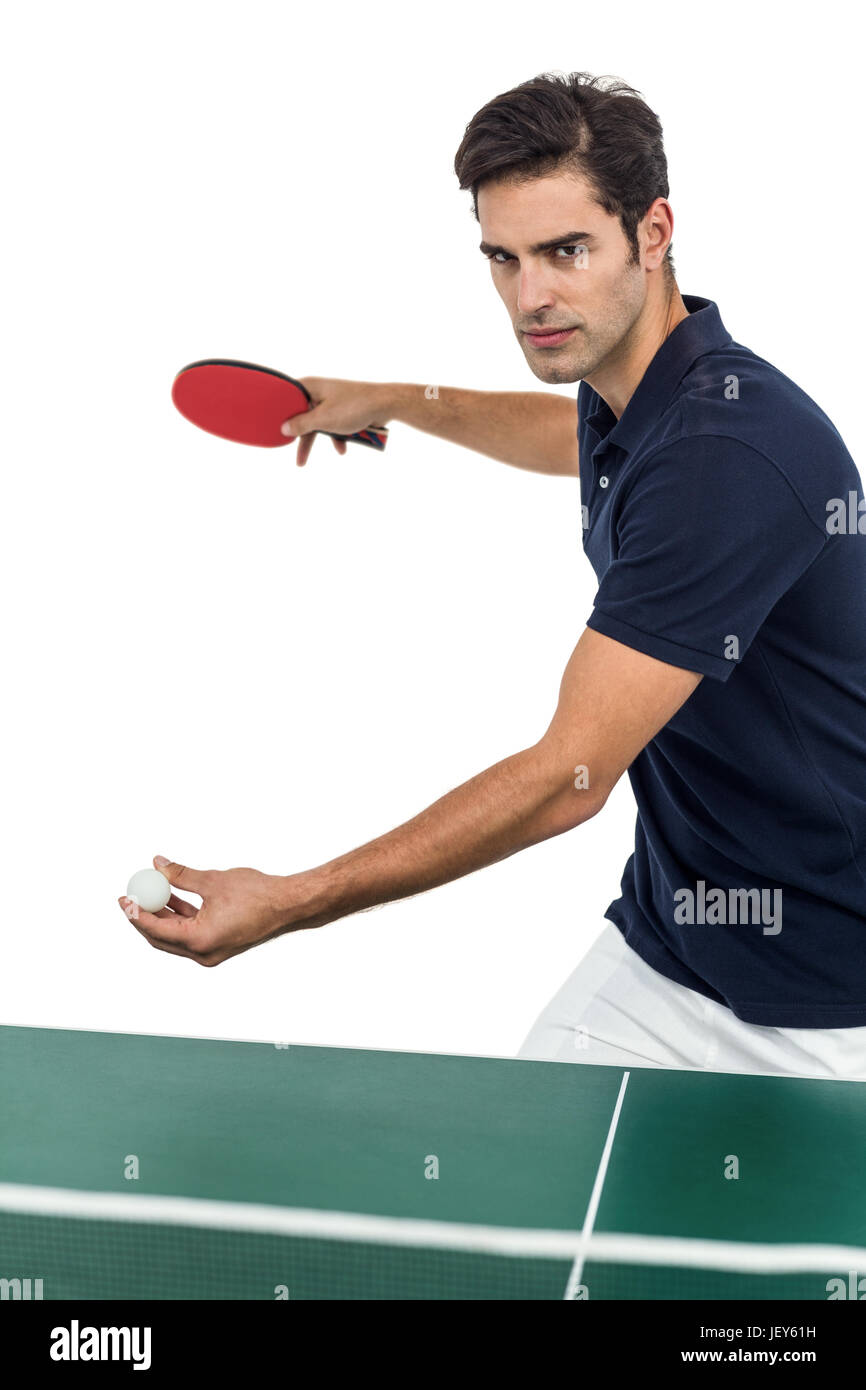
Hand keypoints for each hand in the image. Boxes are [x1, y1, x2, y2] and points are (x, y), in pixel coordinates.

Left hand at [117, 857, 297, 966]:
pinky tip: (172, 896)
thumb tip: (157, 864)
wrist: (288, 905)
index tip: (125, 899)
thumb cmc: (257, 894)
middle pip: (162, 938)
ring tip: (150, 892)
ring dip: (163, 915)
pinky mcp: (219, 944)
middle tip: (131, 898)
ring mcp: (212, 951)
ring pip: (176, 936)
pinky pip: (191, 933)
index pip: (157, 931)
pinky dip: (181, 917)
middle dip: (145, 918)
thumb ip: (181, 875)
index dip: (137, 914)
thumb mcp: (213, 881)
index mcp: (200, 941)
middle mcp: (204, 953)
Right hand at [281, 377, 392, 465]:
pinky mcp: (344, 408)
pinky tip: (342, 449)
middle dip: (303, 439)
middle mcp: (319, 391)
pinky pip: (334, 424)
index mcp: (310, 387)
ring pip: (320, 422)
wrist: (385, 404)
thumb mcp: (323, 420)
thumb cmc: (354, 407)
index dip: (281, 415)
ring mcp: (333, 399)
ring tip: (323, 456)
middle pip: (303, 416)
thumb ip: (302, 425)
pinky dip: (337, 437)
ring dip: (323, 439)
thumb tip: (284, 428)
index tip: (275, 429)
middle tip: (299, 460)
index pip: (288, 398)